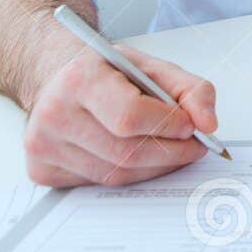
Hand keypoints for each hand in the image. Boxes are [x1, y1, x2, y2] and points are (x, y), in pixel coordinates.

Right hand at [22, 40, 218, 187]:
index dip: (168, 125)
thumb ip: (191, 90)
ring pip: (116, 174)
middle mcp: (53, 114)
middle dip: (171, 153)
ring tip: (170, 150)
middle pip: (126, 152)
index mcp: (80, 79)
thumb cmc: (107, 72)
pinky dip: (128, 175)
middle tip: (194, 146)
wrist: (58, 79)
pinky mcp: (42, 170)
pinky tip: (136, 156)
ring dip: (154, 167)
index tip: (190, 126)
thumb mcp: (152, 67)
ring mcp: (43, 146)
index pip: (130, 116)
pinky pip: (99, 184)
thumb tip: (208, 124)